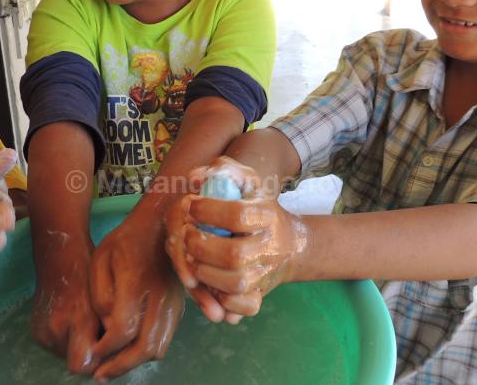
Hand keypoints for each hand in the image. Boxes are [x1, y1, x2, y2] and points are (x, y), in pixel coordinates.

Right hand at [30, 243, 100, 374]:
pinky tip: (73, 320)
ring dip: (78, 347)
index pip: (82, 367)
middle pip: (75, 364)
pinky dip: (66, 339)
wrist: (60, 258)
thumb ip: (110, 330)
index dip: (97, 363)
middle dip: (89, 354)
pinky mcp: (35, 332)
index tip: (108, 351)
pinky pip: (56, 346)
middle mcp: (55, 330)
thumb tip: (115, 356)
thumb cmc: (91, 275)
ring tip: (86, 324)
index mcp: (77, 319)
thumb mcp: (108, 300)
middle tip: (100, 334)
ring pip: (66, 355)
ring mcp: (42, 332)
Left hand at [89, 215, 184, 380]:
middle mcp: (159, 298)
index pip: (122, 330)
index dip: (105, 348)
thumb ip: (100, 295)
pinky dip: (147, 350)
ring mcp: (173, 303)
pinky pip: (165, 338)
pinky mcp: (178, 307)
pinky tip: (129, 350)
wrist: (161, 224)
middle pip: (145, 347)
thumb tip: (107, 327)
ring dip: (135, 362)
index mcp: (137, 284)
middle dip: (120, 366)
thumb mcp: (100, 260)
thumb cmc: (125, 240)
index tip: (92, 353)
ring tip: (113, 366)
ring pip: (159, 347)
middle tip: (101, 375)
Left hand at [166, 157, 305, 319]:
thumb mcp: (247, 181)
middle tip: (187, 235)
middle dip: (201, 246)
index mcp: (268, 215)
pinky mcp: (260, 295)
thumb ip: (223, 169)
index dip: (209, 211)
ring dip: (206, 273)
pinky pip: (245, 306)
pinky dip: (224, 301)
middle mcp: (270, 246)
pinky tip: (209, 284)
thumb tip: (196, 178)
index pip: (238, 215)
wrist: (289, 244)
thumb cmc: (257, 207)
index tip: (193, 205)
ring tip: (193, 259)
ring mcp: (266, 273)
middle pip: (234, 255)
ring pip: (236, 283)